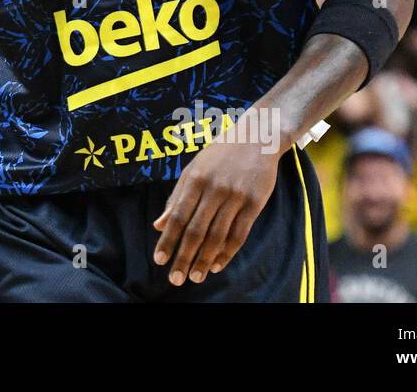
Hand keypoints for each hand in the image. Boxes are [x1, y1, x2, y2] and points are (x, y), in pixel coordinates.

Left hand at [152, 136, 280, 285]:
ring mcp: (236, 197)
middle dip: (184, 257)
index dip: (167, 240)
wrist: (258, 138)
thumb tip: (158, 225)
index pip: (177, 216)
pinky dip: (227, 253)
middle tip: (175, 279)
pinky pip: (240, 234)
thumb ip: (176, 197)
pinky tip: (217, 265)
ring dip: (204, 260)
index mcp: (195, 179)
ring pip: (217, 236)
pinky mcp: (255, 203)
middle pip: (196, 230)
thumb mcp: (193, 170)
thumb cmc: (219, 155)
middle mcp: (215, 189)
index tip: (159, 260)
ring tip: (195, 277)